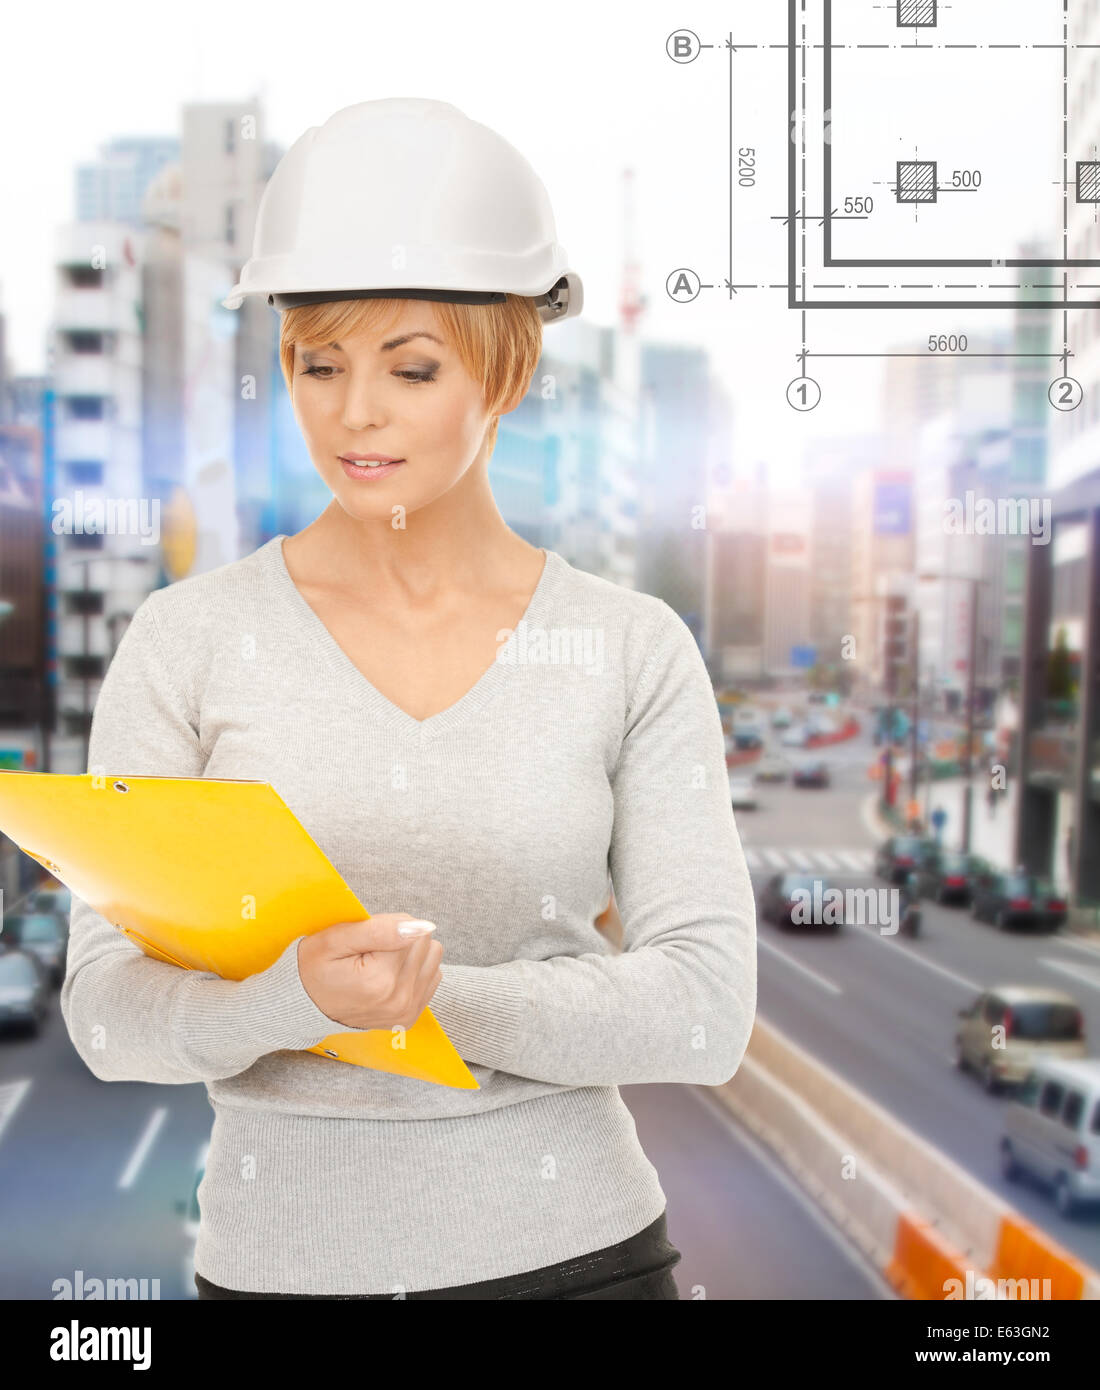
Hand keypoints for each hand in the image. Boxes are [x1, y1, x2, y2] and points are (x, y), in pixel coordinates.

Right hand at [296, 914, 442, 1031]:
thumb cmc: (315, 968)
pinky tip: (388, 975)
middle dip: (401, 940)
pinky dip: (413, 971)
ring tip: (379, 964)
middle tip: (369, 953)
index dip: (387, 927)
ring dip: (410, 955)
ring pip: (433, 957)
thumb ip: (381, 930)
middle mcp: (399, 1000)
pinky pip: (432, 976)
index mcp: (381, 979)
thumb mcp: (337, 939)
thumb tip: (422, 926)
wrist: (304, 1005)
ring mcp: (406, 1012)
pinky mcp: (409, 1017)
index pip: (412, 929)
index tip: (364, 941)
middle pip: (425, 943)